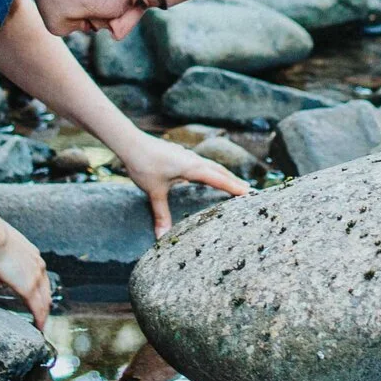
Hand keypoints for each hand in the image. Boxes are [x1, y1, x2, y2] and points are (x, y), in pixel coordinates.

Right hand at [0, 222, 51, 328]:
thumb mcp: (0, 252)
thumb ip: (2, 269)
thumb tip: (0, 281)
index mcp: (33, 256)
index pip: (41, 277)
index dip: (41, 289)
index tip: (39, 298)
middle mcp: (39, 267)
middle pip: (46, 291)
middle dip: (45, 305)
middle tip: (43, 316)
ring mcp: (35, 278)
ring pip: (44, 302)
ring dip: (43, 315)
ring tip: (41, 326)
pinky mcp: (28, 288)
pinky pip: (37, 308)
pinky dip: (39, 319)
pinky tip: (38, 327)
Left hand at [116, 133, 250, 237]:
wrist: (130, 143)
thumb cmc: (144, 165)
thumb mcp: (154, 192)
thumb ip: (161, 214)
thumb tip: (162, 237)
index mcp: (193, 168)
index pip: (219, 179)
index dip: (234, 187)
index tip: (249, 193)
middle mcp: (193, 160)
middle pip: (219, 171)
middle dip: (234, 181)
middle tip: (248, 191)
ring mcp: (187, 155)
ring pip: (211, 165)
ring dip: (223, 174)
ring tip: (233, 183)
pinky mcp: (179, 154)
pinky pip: (201, 163)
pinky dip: (210, 170)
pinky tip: (206, 174)